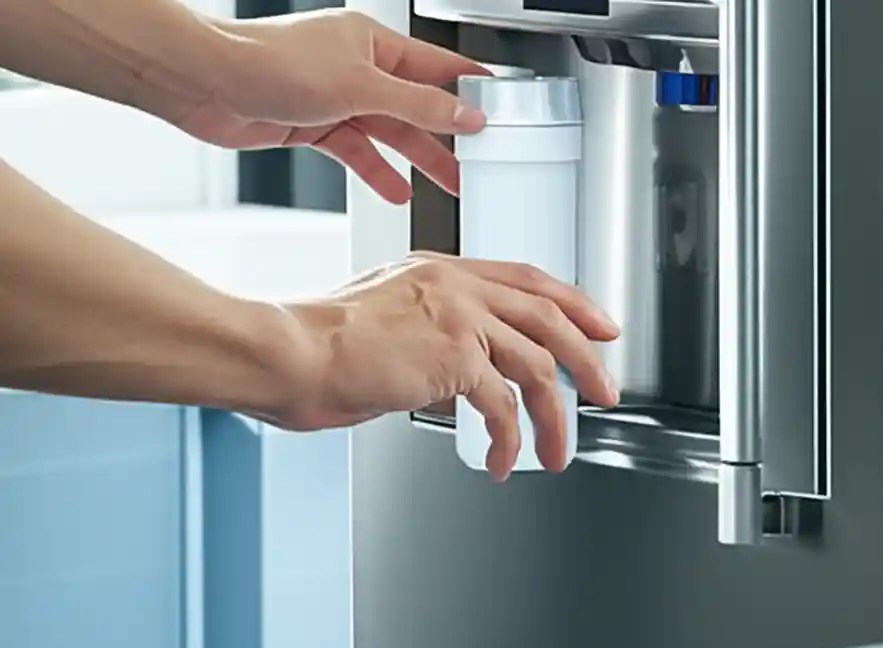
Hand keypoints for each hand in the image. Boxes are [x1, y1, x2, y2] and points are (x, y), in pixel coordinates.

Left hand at [172, 9, 489, 201]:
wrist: (203, 83)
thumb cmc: (268, 64)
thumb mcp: (360, 88)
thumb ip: (418, 105)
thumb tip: (466, 113)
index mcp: (372, 42)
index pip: (436, 66)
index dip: (469, 88)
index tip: (500, 105)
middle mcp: (355, 66)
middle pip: (415, 105)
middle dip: (446, 135)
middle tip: (478, 162)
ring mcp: (334, 96)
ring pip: (388, 131)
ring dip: (416, 158)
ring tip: (447, 185)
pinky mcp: (311, 123)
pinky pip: (356, 151)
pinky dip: (376, 171)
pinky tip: (395, 190)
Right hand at [274, 252, 619, 480]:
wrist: (287, 351)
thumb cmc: (316, 346)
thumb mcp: (387, 325)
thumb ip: (432, 340)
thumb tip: (461, 379)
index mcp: (440, 270)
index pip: (527, 279)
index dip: (571, 303)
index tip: (598, 325)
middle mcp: (456, 285)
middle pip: (550, 316)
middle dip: (588, 357)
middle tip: (606, 389)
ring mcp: (460, 317)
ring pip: (539, 366)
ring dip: (555, 417)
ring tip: (556, 451)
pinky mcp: (455, 357)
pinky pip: (504, 406)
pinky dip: (510, 440)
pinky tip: (501, 460)